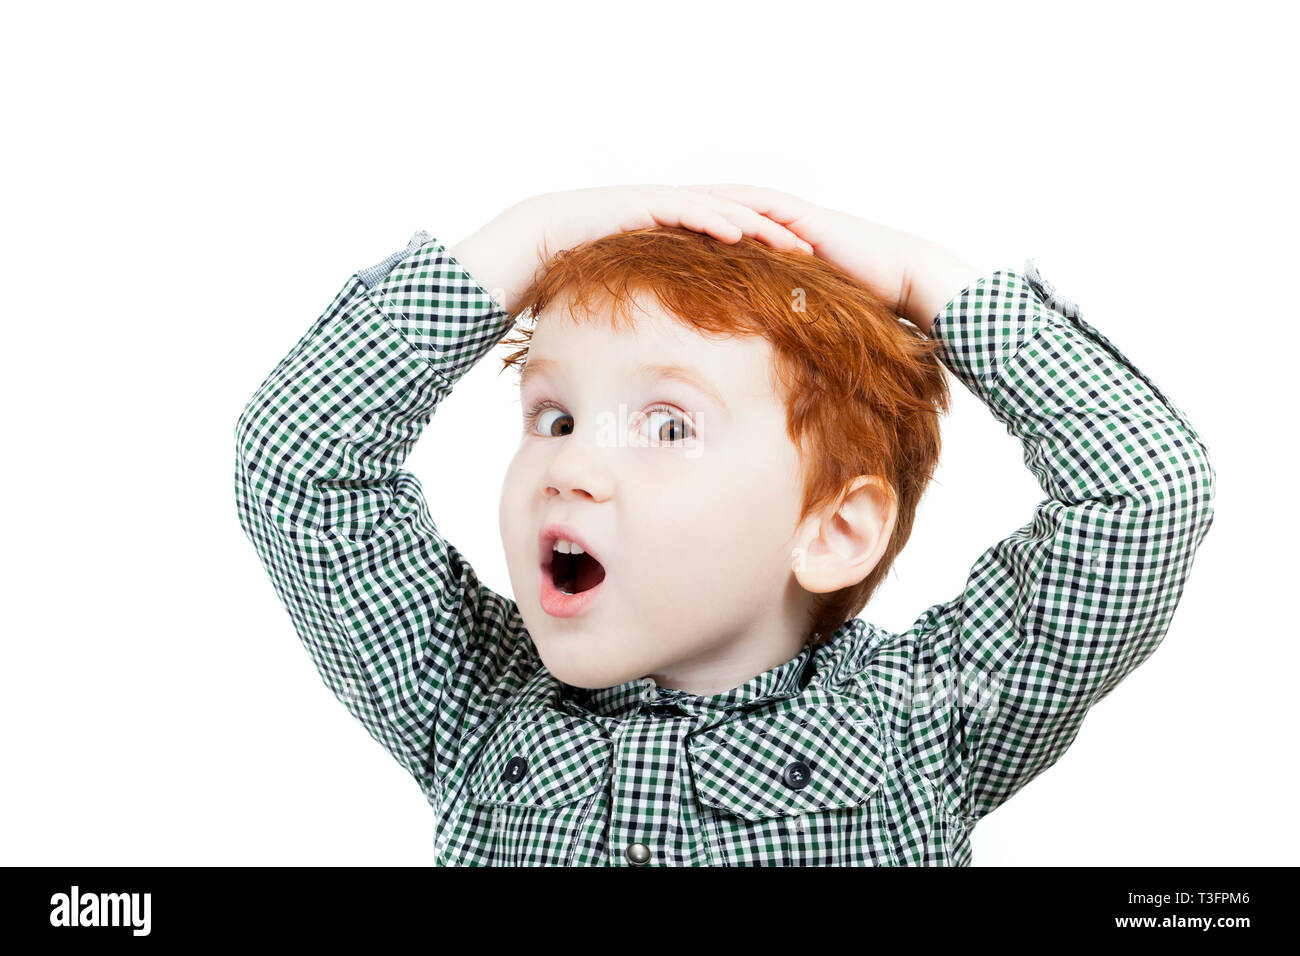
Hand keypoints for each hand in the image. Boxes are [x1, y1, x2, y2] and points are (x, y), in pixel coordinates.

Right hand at [450, 185, 813, 314]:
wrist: (538, 238)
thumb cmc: (582, 271)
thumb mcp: (628, 297)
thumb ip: (656, 313)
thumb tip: (673, 356)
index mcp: (678, 234)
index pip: (733, 240)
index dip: (767, 253)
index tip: (801, 271)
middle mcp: (674, 212)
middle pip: (738, 220)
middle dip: (777, 235)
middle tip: (816, 253)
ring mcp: (660, 203)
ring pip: (720, 210)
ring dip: (758, 225)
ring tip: (792, 242)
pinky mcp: (643, 202)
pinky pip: (686, 210)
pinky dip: (714, 219)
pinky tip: (741, 232)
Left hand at [677, 184, 983, 333]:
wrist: (902, 278)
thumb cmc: (863, 299)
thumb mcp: (809, 308)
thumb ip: (784, 315)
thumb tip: (762, 346)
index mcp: (780, 238)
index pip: (728, 226)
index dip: (693, 226)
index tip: (656, 230)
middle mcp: (782, 220)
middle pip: (724, 205)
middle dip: (686, 206)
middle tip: (645, 206)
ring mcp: (792, 216)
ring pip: (736, 199)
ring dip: (700, 199)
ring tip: (662, 200)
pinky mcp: (803, 220)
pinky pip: (759, 206)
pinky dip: (730, 204)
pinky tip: (701, 205)